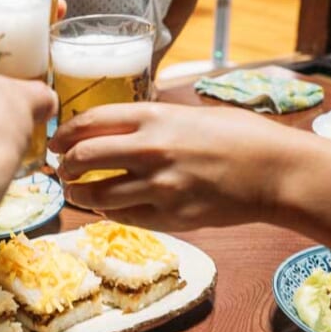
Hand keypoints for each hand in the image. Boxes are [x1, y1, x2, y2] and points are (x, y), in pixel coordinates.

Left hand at [50, 102, 285, 230]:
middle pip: (83, 158)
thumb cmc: (237, 136)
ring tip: (76, 192)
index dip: (63, 133)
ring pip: (96, 195)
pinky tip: (108, 207)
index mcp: (153, 118)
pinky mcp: (170, 217)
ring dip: (77, 194)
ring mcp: (159, 186)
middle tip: (61, 169)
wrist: (275, 172)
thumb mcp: (188, 113)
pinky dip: (108, 212)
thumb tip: (110, 127)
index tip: (55, 141)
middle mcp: (150, 150)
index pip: (89, 122)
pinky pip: (122, 217)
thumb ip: (148, 121)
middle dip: (63, 165)